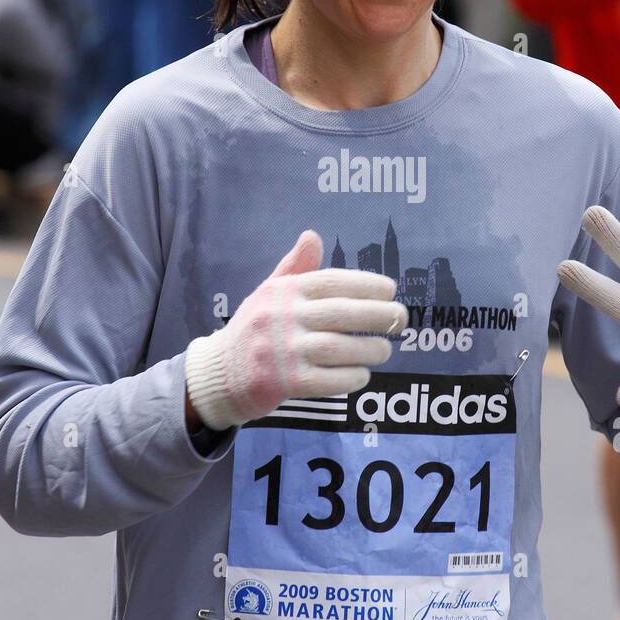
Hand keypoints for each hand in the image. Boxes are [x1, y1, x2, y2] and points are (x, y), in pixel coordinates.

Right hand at [185, 229, 407, 430]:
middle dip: (377, 315)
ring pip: (338, 348)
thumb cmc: (254, 328)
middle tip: (400, 318)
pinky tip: (363, 374)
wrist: (219, 372)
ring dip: (369, 349)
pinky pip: (328, 380)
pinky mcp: (284, 383)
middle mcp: (282, 318)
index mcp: (283, 292)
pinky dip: (351, 377)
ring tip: (385, 349)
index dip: (365, 284)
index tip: (390, 289)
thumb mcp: (269, 293)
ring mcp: (283, 352)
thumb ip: (295, 268)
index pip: (331, 282)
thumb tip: (312, 236)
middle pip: (340, 314)